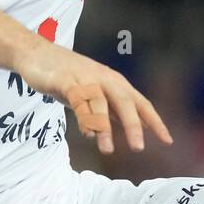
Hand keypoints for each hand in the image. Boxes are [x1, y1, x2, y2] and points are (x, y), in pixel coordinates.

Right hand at [15, 38, 171, 154]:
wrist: (35, 54)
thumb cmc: (67, 76)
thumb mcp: (94, 93)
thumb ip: (113, 109)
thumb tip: (137, 127)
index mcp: (114, 82)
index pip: (140, 103)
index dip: (154, 121)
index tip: (168, 140)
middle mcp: (103, 78)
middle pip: (125, 101)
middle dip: (133, 125)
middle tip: (139, 149)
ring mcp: (84, 78)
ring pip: (100, 103)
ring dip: (105, 127)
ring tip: (108, 150)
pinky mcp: (64, 80)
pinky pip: (78, 100)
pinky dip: (84, 116)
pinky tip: (87, 133)